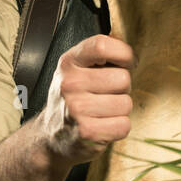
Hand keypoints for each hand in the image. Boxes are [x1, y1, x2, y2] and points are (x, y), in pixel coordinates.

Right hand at [36, 34, 135, 167]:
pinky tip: (103, 125)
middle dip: (122, 88)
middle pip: (122, 78)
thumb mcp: (78, 69)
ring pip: (126, 103)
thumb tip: (129, 48)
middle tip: (107, 94)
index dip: (124, 54)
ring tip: (103, 111)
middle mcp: (69, 84)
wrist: (51, 135)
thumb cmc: (72, 99)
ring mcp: (76, 109)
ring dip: (120, 110)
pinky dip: (118, 128)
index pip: (102, 45)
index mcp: (69, 62)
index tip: (126, 63)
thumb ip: (101, 55)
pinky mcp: (87, 132)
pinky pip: (124, 125)